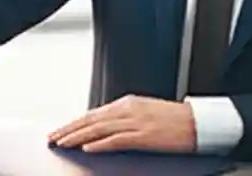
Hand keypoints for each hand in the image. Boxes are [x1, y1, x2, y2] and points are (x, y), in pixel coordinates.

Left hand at [48, 95, 196, 153]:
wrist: (199, 123)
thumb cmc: (174, 120)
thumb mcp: (144, 112)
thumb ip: (124, 117)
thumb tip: (103, 127)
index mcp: (127, 103)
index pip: (92, 114)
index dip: (73, 123)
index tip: (59, 130)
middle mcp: (128, 110)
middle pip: (91, 120)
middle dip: (69, 129)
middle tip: (52, 137)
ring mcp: (136, 123)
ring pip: (99, 129)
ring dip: (78, 137)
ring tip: (63, 143)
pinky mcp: (145, 136)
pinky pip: (117, 140)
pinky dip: (100, 144)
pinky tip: (88, 148)